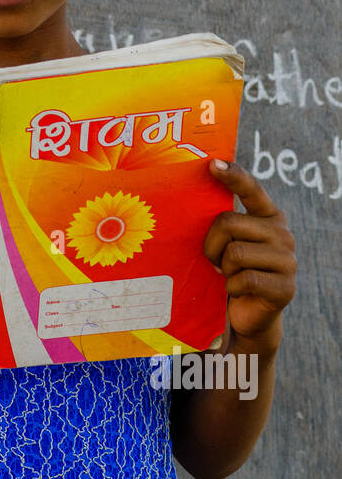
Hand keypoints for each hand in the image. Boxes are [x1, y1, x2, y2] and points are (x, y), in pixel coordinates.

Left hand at [203, 159, 295, 351]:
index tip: (212, 164)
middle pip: (228, 222)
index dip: (232, 175)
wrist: (248, 314)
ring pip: (233, 253)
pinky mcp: (285, 287)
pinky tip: (237, 291)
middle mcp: (283, 233)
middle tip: (215, 260)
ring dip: (222, 269)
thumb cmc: (231, 272)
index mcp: (269, 216)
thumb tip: (189, 199)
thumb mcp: (227, 244)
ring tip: (228, 275)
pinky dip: (231, 288)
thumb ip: (222, 224)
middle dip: (211, 244)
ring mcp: (288, 260)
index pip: (252, 189)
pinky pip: (242, 279)